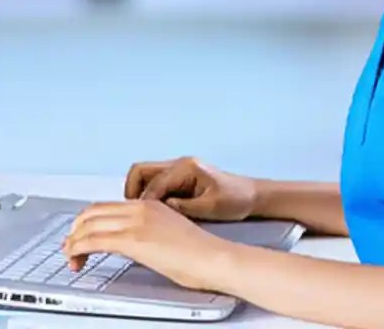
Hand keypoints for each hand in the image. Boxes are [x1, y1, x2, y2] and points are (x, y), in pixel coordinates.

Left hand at [61, 200, 234, 290]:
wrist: (215, 258)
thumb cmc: (200, 254)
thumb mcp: (168, 234)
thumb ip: (147, 233)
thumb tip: (131, 246)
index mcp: (148, 204)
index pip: (106, 207)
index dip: (88, 221)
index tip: (81, 236)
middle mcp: (139, 208)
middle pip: (93, 212)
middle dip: (76, 230)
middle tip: (71, 247)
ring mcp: (136, 222)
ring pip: (89, 225)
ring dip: (74, 241)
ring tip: (70, 256)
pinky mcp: (134, 239)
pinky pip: (95, 240)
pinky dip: (78, 248)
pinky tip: (76, 257)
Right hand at [125, 156, 258, 221]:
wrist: (251, 195)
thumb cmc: (235, 200)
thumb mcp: (211, 208)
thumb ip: (185, 207)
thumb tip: (162, 208)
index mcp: (186, 168)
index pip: (154, 183)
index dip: (145, 202)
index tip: (140, 220)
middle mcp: (178, 164)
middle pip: (141, 171)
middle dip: (132, 191)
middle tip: (133, 214)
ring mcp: (178, 169)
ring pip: (145, 176)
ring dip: (139, 193)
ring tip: (141, 215)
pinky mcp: (179, 178)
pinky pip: (155, 182)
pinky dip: (149, 195)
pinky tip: (154, 212)